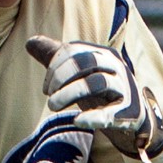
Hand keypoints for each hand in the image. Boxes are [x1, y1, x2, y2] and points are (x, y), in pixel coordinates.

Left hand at [25, 35, 162, 161]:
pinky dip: (92, 117)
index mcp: (102, 53)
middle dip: (61, 76)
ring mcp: (124, 88)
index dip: (54, 66)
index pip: (73, 51)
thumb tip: (30, 42)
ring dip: (70, 93)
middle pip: (85, 62)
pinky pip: (110, 112)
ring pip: (97, 83)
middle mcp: (115, 66)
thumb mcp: (78, 74)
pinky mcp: (128, 112)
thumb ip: (55, 58)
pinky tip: (77, 121)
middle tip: (48, 95)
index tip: (46, 87)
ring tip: (53, 106)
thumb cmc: (100, 92)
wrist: (133, 118)